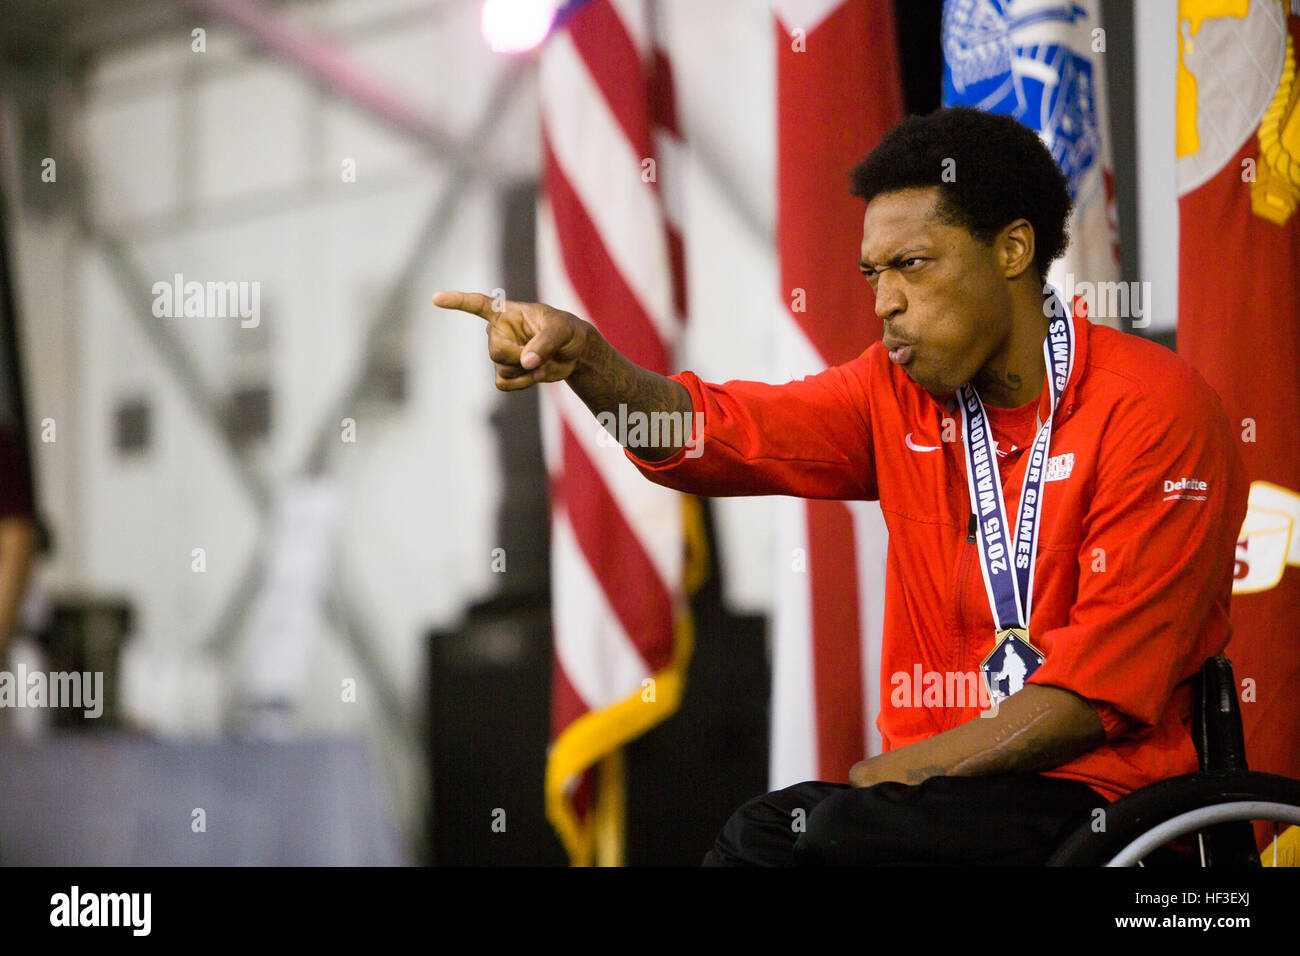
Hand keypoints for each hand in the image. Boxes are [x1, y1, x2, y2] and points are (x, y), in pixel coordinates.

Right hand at [433, 290, 590, 389]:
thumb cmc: (567, 332)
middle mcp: (499, 332)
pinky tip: (536, 375)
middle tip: (538, 357)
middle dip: (518, 358)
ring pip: (501, 369)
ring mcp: (502, 353)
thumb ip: (544, 344)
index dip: (456, 302)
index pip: (477, 305)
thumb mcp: (561, 331)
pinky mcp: (507, 371)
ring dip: (525, 372)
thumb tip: (525, 362)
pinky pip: (504, 384)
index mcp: (507, 313)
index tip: (435, 299)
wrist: (574, 353)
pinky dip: (522, 384)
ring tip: (543, 365)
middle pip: (495, 352)